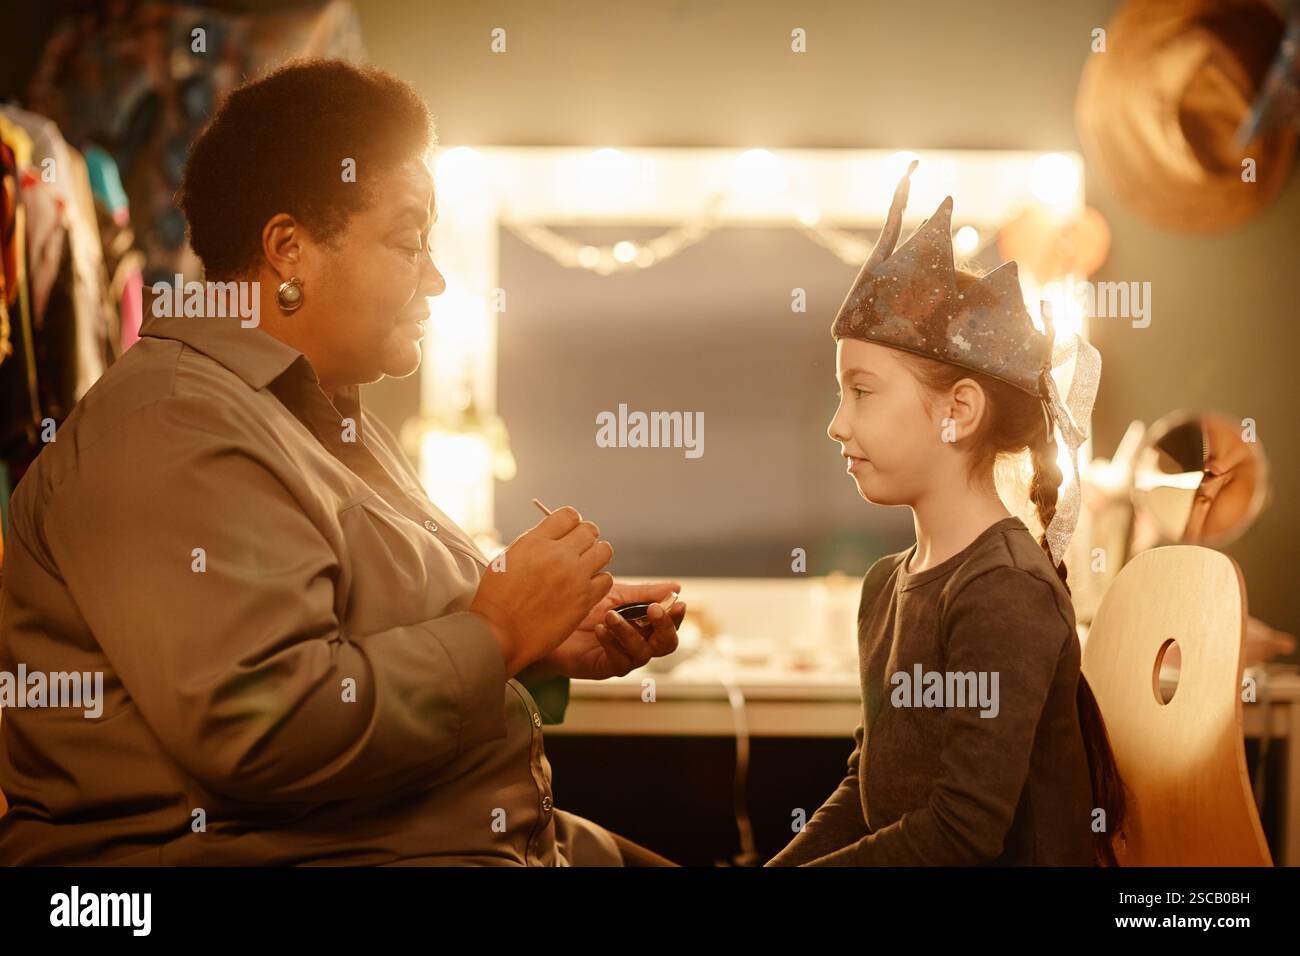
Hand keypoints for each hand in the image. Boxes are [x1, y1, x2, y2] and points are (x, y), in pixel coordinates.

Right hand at [469, 506, 614, 674]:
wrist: (499, 633)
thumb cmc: (497, 599)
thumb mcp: (508, 558)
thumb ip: (534, 544)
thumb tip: (554, 537)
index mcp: (535, 541)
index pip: (568, 515)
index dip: (571, 523)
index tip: (569, 533)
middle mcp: (557, 554)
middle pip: (589, 530)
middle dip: (585, 538)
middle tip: (579, 552)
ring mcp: (574, 576)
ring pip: (604, 551)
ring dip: (596, 557)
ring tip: (585, 569)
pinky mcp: (584, 599)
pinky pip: (607, 579)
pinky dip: (599, 582)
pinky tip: (586, 588)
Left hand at [523, 581, 684, 680]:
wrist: (547, 623)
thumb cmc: (582, 609)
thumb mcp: (614, 595)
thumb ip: (644, 593)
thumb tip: (676, 587)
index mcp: (643, 625)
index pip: (669, 625)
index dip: (676, 616)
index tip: (678, 603)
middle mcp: (637, 644)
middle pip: (666, 645)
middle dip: (664, 627)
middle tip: (653, 610)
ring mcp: (622, 658)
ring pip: (642, 653)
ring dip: (629, 631)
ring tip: (610, 614)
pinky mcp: (604, 669)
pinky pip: (619, 662)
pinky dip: (612, 643)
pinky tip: (599, 628)